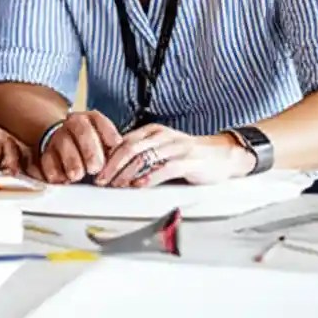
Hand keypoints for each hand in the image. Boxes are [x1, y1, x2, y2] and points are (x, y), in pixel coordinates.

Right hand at [39, 111, 122, 183]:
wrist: (59, 142)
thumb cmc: (90, 148)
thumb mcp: (105, 144)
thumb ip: (119, 153)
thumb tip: (135, 167)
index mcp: (90, 119)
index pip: (99, 120)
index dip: (108, 132)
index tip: (116, 145)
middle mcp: (73, 124)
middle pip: (82, 131)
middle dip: (90, 151)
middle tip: (95, 168)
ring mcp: (58, 137)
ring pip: (63, 144)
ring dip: (71, 161)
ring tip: (77, 175)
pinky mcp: (45, 153)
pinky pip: (47, 160)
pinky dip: (55, 172)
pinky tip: (63, 180)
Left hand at [95, 124, 254, 187]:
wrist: (222, 155)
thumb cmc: (188, 155)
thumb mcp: (162, 148)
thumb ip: (142, 153)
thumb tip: (114, 166)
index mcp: (153, 131)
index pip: (124, 141)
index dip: (108, 156)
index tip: (96, 170)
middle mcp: (162, 136)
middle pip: (130, 148)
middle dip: (112, 165)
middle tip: (101, 180)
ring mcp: (176, 147)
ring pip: (144, 158)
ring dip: (126, 173)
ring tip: (116, 185)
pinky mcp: (188, 161)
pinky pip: (165, 168)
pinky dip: (149, 178)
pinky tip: (139, 186)